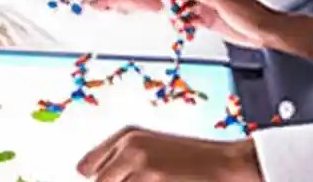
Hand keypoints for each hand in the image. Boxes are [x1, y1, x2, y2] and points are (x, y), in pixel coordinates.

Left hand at [78, 127, 260, 180]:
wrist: (227, 164)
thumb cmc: (192, 162)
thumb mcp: (152, 150)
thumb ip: (121, 161)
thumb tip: (86, 174)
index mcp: (126, 136)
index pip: (85, 167)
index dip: (96, 178)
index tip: (108, 179)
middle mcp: (128, 146)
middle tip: (145, 178)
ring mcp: (140, 163)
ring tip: (158, 179)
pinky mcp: (151, 177)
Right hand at [163, 0, 279, 49]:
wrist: (263, 31)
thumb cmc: (249, 13)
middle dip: (172, 2)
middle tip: (170, 13)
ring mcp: (207, 6)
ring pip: (183, 7)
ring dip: (177, 15)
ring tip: (176, 24)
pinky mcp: (208, 20)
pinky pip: (190, 20)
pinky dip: (184, 25)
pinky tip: (183, 30)